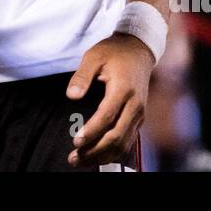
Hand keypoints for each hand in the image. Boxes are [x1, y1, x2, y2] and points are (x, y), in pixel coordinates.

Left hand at [65, 33, 153, 166]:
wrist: (138, 49)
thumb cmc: (113, 52)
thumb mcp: (93, 56)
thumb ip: (82, 76)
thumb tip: (71, 96)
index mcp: (123, 89)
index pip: (107, 116)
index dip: (92, 131)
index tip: (76, 142)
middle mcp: (135, 105)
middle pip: (117, 136)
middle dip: (95, 151)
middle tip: (73, 158)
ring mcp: (139, 113)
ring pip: (124, 143)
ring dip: (103, 156)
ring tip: (81, 161)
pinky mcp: (139, 118)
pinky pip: (128, 140)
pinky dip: (113, 152)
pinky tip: (97, 156)